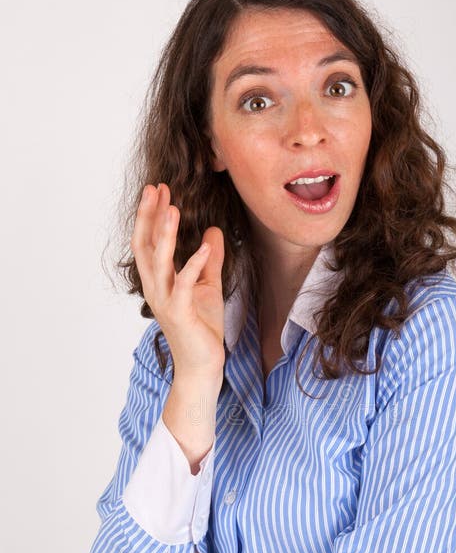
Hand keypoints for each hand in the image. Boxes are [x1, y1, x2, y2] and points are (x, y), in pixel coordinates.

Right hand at [131, 183, 225, 378]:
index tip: (159, 189)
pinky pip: (185, 283)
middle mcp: (156, 288)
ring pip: (160, 261)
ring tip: (174, 207)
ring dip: (166, 234)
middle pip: (145, 245)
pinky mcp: (180, 313)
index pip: (149, 241)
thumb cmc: (202, 328)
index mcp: (159, 281)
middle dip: (149, 216)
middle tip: (155, 187)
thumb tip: (214, 230)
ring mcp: (165, 301)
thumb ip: (210, 260)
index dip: (152, 215)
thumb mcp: (209, 286)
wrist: (203, 365)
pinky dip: (195, 263)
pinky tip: (207, 245)